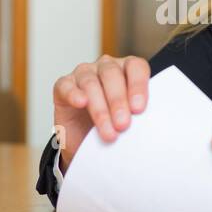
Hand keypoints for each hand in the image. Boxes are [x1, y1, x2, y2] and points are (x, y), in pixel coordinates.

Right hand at [52, 55, 150, 172]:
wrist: (86, 144)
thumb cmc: (114, 127)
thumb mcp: (132, 121)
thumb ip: (139, 116)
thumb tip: (148, 124)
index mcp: (127, 70)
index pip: (136, 67)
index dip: (138, 86)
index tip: (139, 109)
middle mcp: (106, 68)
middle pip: (112, 74)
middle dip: (118, 101)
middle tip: (123, 125)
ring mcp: (83, 74)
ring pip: (91, 82)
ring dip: (100, 108)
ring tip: (107, 132)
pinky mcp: (63, 85)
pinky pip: (66, 85)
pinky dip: (74, 94)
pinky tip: (81, 103)